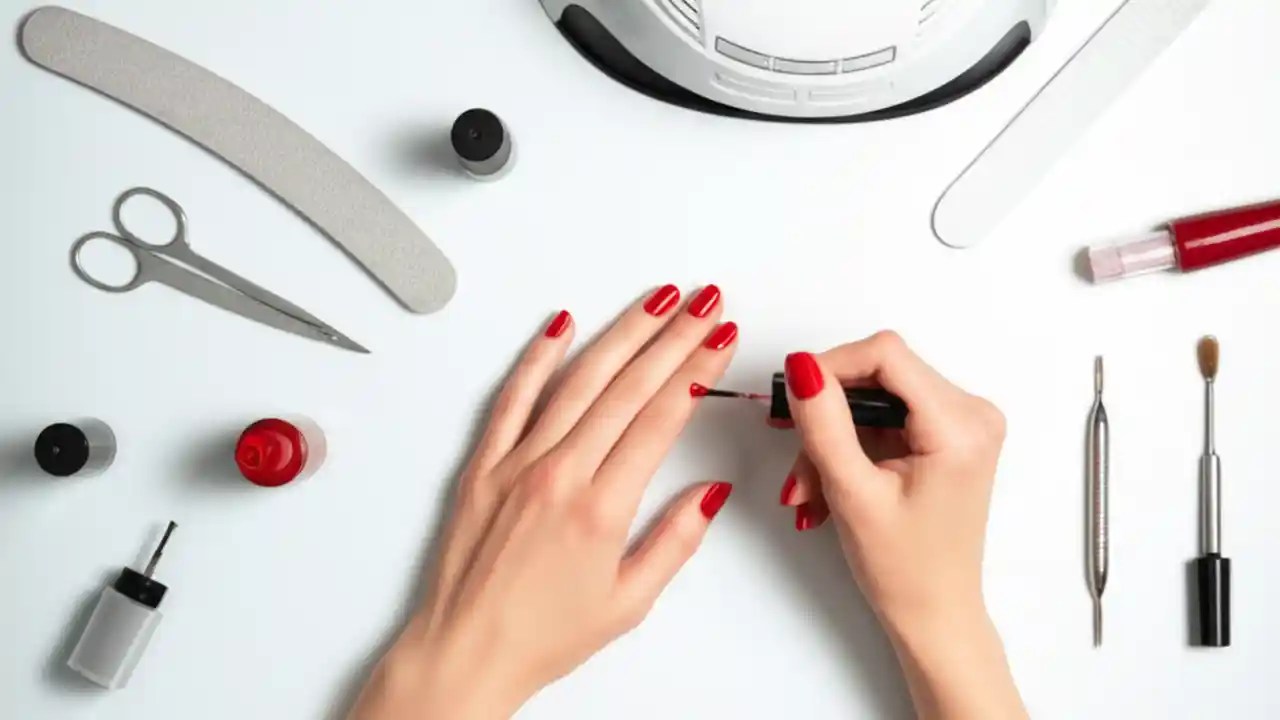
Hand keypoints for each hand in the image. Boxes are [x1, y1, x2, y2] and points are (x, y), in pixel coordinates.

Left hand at [351, 285, 739, 719]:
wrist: (464, 651)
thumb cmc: (540, 636)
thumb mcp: (628, 601)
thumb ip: (674, 541)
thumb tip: (709, 493)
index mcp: (601, 508)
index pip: (662, 417)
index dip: (698, 370)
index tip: (720, 339)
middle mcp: (559, 475)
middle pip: (628, 387)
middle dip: (674, 337)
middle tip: (704, 303)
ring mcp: (517, 463)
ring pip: (578, 380)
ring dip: (622, 333)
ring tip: (655, 301)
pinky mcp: (483, 464)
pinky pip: (512, 397)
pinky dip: (537, 357)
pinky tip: (561, 325)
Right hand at [777, 332, 1024, 719]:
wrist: (936, 614)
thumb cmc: (906, 570)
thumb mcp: (852, 493)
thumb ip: (824, 424)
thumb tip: (802, 366)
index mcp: (961, 425)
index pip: (885, 354)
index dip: (831, 365)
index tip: (792, 396)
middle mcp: (971, 414)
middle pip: (878, 375)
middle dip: (827, 415)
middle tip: (796, 458)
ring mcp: (961, 424)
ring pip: (874, 398)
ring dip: (833, 437)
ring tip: (809, 488)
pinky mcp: (945, 435)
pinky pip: (885, 418)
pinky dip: (851, 446)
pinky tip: (830, 484)